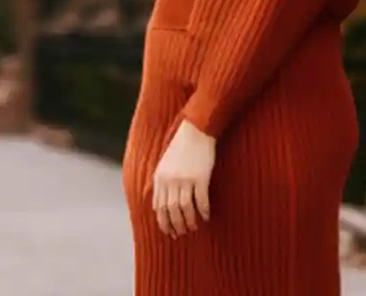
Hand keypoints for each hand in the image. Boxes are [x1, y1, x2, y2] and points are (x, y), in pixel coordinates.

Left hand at [152, 119, 214, 236]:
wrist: (195, 130)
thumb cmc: (181, 147)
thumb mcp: (165, 164)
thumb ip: (162, 183)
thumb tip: (161, 205)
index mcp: (160, 178)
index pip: (159, 208)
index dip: (164, 223)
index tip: (169, 232)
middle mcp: (171, 181)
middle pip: (171, 211)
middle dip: (176, 226)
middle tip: (182, 234)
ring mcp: (186, 179)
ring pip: (185, 208)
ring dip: (189, 221)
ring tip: (194, 227)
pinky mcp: (201, 177)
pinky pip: (201, 200)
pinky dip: (203, 211)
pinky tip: (206, 216)